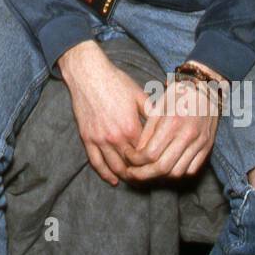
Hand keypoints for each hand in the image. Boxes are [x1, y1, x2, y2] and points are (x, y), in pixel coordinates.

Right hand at [58, 40, 148, 184]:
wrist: (88, 74)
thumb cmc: (115, 81)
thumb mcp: (139, 95)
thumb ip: (153, 113)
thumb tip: (167, 124)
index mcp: (131, 127)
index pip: (147, 154)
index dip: (155, 161)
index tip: (162, 165)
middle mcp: (115, 137)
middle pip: (132, 164)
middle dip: (142, 173)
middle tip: (151, 177)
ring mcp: (100, 139)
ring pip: (115, 167)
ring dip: (126, 176)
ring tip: (135, 180)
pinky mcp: (87, 138)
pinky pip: (96, 162)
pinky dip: (105, 174)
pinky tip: (113, 180)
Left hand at [124, 75, 220, 180]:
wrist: (207, 89)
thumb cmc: (179, 94)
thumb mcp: (159, 106)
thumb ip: (148, 130)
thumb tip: (137, 152)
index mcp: (172, 123)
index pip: (150, 154)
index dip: (135, 160)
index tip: (127, 157)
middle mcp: (187, 136)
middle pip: (162, 168)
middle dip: (143, 174)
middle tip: (132, 173)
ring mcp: (200, 143)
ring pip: (177, 172)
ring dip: (160, 176)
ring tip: (147, 171)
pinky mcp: (207, 148)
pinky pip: (191, 170)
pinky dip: (176, 172)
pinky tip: (166, 167)